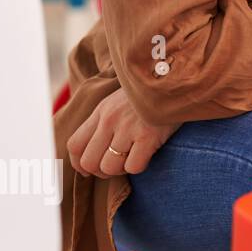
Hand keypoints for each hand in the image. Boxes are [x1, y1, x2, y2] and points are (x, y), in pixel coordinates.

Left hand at [66, 87, 181, 177]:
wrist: (176, 79)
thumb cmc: (151, 94)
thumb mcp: (121, 101)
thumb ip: (107, 120)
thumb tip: (98, 147)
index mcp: (101, 111)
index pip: (75, 145)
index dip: (79, 163)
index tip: (90, 169)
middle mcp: (109, 120)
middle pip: (89, 161)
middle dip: (101, 171)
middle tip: (116, 166)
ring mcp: (127, 128)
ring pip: (109, 167)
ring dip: (120, 170)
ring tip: (132, 160)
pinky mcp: (148, 136)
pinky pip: (133, 166)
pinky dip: (139, 166)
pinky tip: (147, 156)